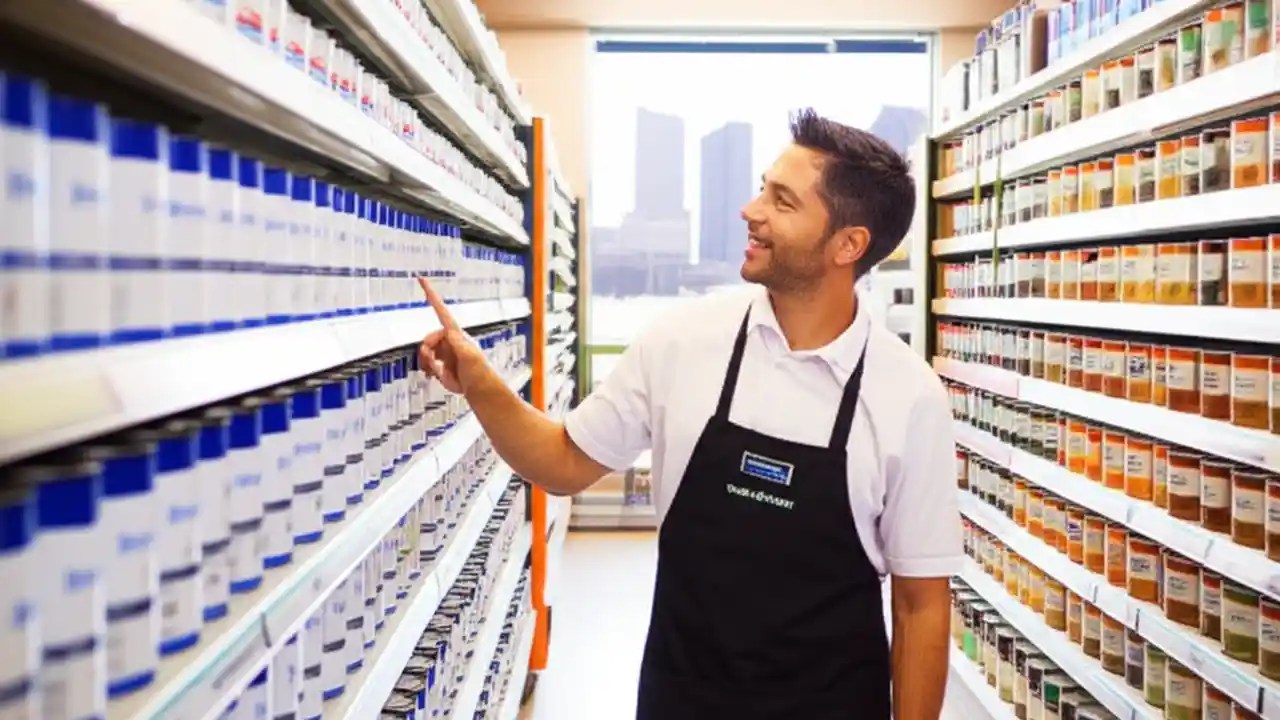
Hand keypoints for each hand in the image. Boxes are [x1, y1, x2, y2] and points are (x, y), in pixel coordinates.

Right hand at [417, 276, 488, 393]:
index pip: (441, 311)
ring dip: (426, 359)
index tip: (422, 279)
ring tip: (435, 369)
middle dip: (426, 348)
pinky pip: (426, 361)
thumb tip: (449, 331)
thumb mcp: (469, 356)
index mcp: (456, 333)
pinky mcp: (440, 364)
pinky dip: (427, 367)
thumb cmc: (478, 371)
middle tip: (433, 360)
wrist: (477, 390)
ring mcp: (444, 352)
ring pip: (425, 350)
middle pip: (428, 337)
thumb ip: (458, 344)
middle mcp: (449, 340)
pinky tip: (435, 373)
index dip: (431, 295)